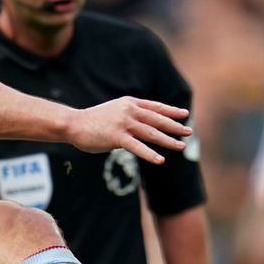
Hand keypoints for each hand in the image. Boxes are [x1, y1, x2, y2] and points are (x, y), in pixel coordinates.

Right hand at [64, 98, 190, 164]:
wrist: (73, 124)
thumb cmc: (93, 121)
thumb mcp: (115, 112)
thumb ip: (130, 116)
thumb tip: (144, 126)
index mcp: (130, 103)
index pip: (155, 107)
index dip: (171, 111)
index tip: (184, 114)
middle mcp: (129, 111)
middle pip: (157, 119)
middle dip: (175, 126)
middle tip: (189, 131)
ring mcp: (123, 123)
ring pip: (151, 133)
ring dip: (168, 140)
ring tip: (181, 146)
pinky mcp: (116, 137)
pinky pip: (137, 147)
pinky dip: (150, 154)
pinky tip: (160, 161)